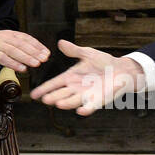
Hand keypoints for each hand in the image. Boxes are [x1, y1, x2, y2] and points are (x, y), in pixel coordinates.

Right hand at [0, 30, 49, 71]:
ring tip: (37, 64)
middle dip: (35, 52)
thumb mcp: (2, 41)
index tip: (47, 52)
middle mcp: (4, 38)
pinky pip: (3, 58)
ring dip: (27, 57)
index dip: (37, 45)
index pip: (26, 38)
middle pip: (22, 44)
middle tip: (45, 58)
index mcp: (9, 34)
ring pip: (15, 51)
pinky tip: (21, 68)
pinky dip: (13, 63)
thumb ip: (15, 45)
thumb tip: (31, 53)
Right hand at [29, 39, 144, 115]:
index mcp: (71, 77)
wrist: (121, 69)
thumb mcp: (87, 54)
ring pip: (73, 101)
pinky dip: (86, 109)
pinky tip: (81, 112)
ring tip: (58, 104)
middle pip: (61, 94)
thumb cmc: (103, 62)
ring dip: (66, 103)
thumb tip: (60, 42)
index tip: (34, 95)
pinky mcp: (98, 100)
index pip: (54, 84)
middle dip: (54, 97)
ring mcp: (86, 95)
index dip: (44, 89)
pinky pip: (91, 106)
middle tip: (45, 99)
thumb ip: (74, 50)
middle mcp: (76, 88)